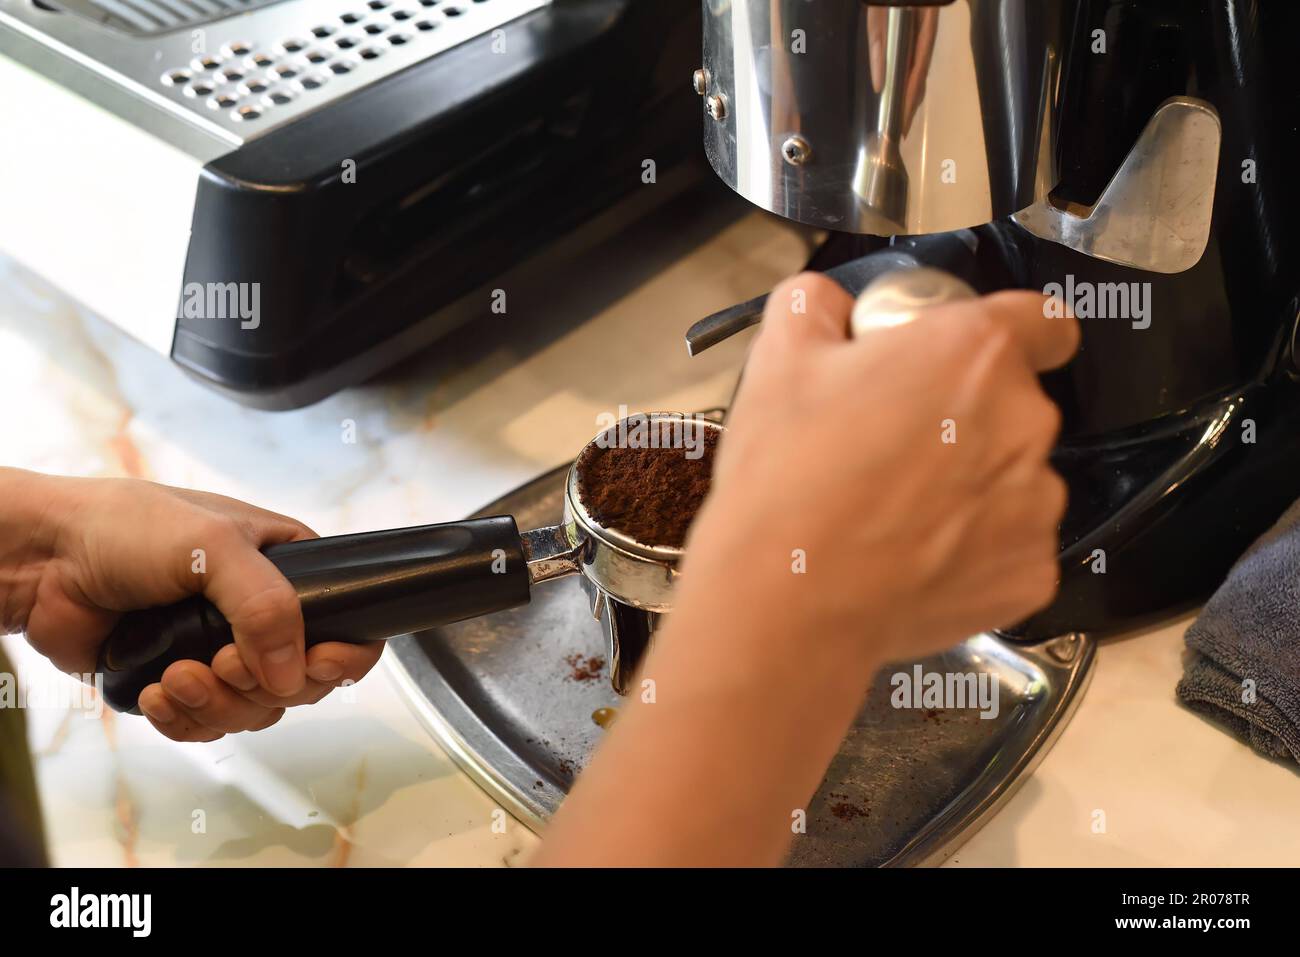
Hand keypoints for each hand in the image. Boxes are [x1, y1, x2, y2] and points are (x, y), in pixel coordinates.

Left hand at [0, 470, 382, 740]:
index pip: (348, 625)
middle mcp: (260, 611)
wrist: (43, 559)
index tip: (313, 665)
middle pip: (302, 682)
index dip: (340, 657)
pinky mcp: (181, 679)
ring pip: (255, 710)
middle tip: (223, 661)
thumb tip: (291, 674)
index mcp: (287, 567)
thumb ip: (266, 607)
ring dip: (217, 703)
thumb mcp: (213, 545)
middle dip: (260, 684)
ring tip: (177, 676)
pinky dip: (184, 719)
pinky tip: (157, 691)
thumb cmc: (123, 526)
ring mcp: (221, 648)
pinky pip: (206, 724)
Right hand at [535, 273, 1077, 866]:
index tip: (968, 360)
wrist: (787, 599)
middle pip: (1016, 407)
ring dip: (974, 488)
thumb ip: (812, 309)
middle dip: (966, 421)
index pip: (1043, 322)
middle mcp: (1025, 422)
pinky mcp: (1031, 576)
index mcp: (975, 353)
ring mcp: (1036, 506)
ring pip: (1016, 481)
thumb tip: (826, 304)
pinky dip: (974, 553)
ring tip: (898, 516)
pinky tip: (914, 562)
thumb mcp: (776, 363)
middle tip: (892, 447)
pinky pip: (1011, 549)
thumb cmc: (786, 475)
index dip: (1010, 335)